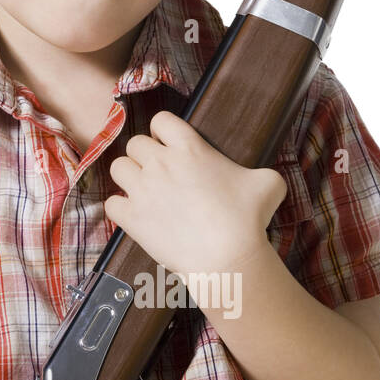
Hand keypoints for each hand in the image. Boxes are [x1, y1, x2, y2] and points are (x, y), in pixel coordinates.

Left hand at [105, 110, 287, 284]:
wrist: (228, 259)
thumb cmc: (248, 221)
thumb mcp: (268, 184)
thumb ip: (262, 172)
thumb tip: (263, 178)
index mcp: (190, 148)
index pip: (161, 120)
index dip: (163, 131)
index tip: (168, 143)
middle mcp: (161, 164)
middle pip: (135, 143)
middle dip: (144, 155)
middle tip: (157, 171)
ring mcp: (143, 190)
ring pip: (117, 167)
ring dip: (128, 176)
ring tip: (143, 189)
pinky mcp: (132, 217)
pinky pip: (111, 202)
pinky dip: (119, 208)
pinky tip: (134, 213)